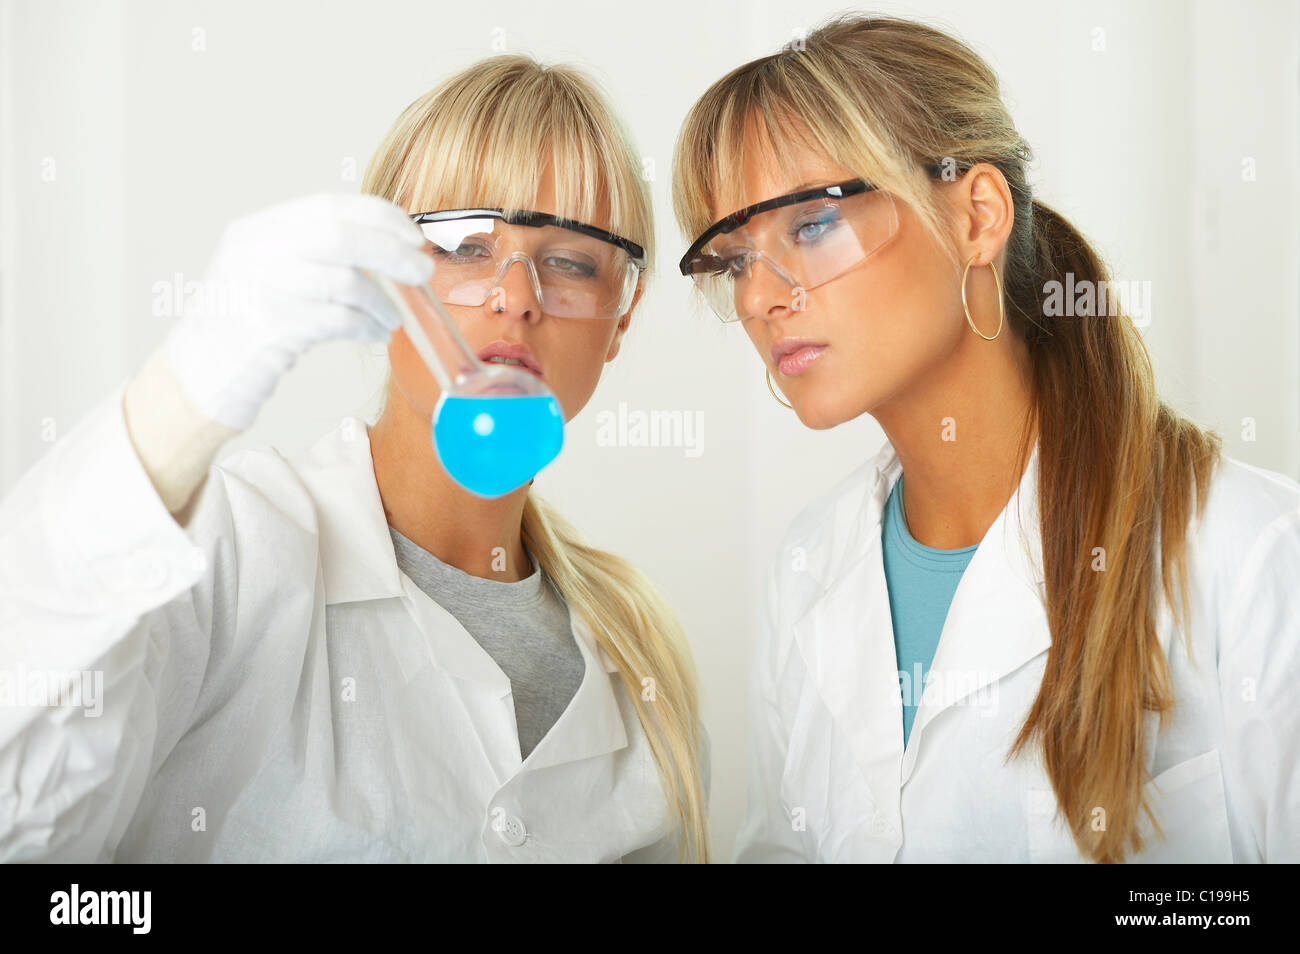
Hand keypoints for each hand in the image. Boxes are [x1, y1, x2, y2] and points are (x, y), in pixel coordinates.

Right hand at [164, 192, 432, 429]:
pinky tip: (375, 334)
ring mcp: (259, 289)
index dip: (380, 218)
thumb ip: (317, 255)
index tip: (413, 236)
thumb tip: (389, 249)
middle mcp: (254, 251)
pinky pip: (338, 321)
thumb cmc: (247, 326)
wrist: (200, 375)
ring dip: (382, 302)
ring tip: (392, 319)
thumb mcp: (272, 274)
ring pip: (344, 282)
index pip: (330, 207)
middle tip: (423, 272)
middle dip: (392, 253)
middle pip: (340, 236)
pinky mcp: (270, 330)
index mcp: (258, 230)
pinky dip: (367, 326)